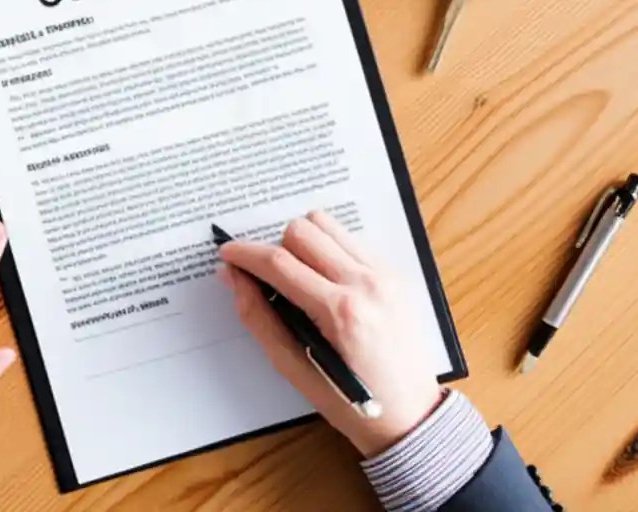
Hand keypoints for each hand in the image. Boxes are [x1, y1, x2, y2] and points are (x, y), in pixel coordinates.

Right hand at [218, 211, 442, 457]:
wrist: (410, 414)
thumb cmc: (352, 402)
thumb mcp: (294, 369)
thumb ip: (259, 318)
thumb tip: (234, 278)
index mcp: (339, 312)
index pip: (279, 263)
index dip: (245, 254)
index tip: (227, 253)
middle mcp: (365, 284)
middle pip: (301, 231)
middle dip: (275, 249)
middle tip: (269, 278)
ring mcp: (384, 275)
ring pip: (327, 224)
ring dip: (303, 242)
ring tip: (298, 274)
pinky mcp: (394, 273)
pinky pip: (350, 238)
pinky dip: (329, 248)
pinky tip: (325, 278)